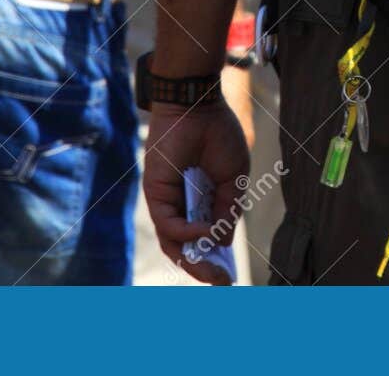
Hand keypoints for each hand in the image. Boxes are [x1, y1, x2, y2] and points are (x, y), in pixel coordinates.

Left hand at [142, 100, 249, 284]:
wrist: (199, 106)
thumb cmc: (218, 136)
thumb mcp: (233, 179)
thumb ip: (227, 210)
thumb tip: (222, 241)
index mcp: (201, 200)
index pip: (203, 238)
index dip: (214, 258)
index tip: (228, 276)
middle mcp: (181, 204)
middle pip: (186, 247)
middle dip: (203, 268)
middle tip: (221, 282)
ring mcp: (167, 200)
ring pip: (174, 242)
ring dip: (193, 260)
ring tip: (213, 271)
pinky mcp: (156, 193)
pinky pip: (168, 224)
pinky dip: (187, 233)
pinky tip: (203, 233)